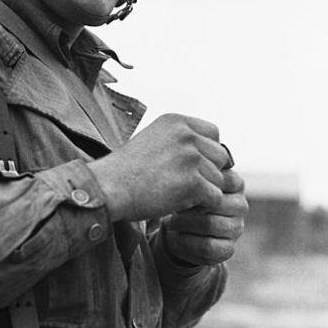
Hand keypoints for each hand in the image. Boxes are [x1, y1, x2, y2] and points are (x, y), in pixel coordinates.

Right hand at [90, 113, 234, 221]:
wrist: (107, 189)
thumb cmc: (125, 171)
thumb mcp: (151, 141)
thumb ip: (179, 141)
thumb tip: (210, 151)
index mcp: (176, 122)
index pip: (213, 134)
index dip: (206, 154)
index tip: (190, 168)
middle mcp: (186, 135)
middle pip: (220, 156)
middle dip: (208, 173)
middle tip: (185, 186)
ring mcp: (191, 158)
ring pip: (219, 179)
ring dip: (203, 191)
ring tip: (176, 196)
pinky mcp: (193, 182)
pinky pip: (214, 197)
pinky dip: (200, 206)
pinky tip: (180, 205)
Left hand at [163, 170, 247, 265]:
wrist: (177, 230)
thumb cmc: (182, 198)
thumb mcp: (187, 179)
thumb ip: (192, 167)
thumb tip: (185, 152)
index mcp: (234, 183)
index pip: (220, 180)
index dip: (194, 185)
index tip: (174, 186)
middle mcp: (240, 205)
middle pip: (215, 202)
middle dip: (188, 205)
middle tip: (170, 205)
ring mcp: (237, 228)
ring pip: (210, 224)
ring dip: (184, 223)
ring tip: (169, 221)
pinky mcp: (228, 249)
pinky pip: (207, 246)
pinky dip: (186, 241)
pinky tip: (175, 236)